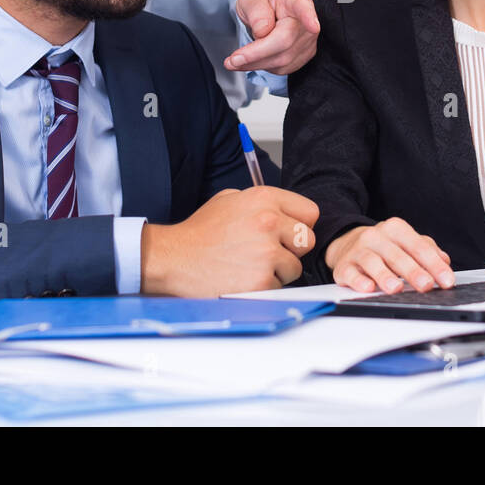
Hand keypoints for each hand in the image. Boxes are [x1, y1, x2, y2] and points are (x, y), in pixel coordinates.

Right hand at [140, 185, 318, 296]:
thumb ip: (261, 202)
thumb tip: (285, 212)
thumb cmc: (200, 233)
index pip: (310, 212)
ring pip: (295, 267)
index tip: (287, 232)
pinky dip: (265, 286)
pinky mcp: (262, 279)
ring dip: (278, 270)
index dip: (299, 225)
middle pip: (308, 241)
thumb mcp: (229, 200)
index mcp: (264, 198)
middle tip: (266, 252)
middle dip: (291, 249)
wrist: (174, 258)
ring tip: (250, 265)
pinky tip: (243, 277)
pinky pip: (279, 286)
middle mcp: (269, 221)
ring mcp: (267, 251)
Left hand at [225, 0, 319, 75]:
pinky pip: (281, 68)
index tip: (313, 25)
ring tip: (234, 61)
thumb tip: (263, 31)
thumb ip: (256, 10)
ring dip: (254, 64)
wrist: (269, 9)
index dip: (308, 17)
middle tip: (233, 59)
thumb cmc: (263, 0)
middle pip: (285, 41)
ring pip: (282, 60)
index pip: (303, 7)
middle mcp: (306, 22)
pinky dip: (260, 67)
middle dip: (257, 53)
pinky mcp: (302, 57)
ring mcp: (307, 41)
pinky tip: (248, 61)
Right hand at [326, 217, 453, 294]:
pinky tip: (368, 288)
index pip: (418, 247)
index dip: (434, 264)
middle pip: (397, 255)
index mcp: (395, 229)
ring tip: (397, 288)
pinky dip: (359, 281)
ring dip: (385, 276)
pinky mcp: (344, 266)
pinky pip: (351, 274)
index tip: (447, 280)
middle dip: (413, 271)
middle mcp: (376, 237)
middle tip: (426, 285)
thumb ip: (427, 250)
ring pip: (372, 262)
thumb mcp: (406, 242)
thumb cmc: (384, 245)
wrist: (347, 243)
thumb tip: (444, 262)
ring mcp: (358, 251)